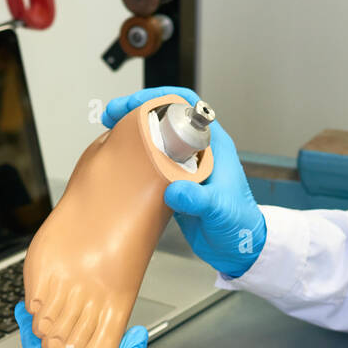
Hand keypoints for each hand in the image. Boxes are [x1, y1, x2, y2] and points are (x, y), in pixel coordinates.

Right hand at [102, 86, 266, 277]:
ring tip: (108, 134)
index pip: (186, 105)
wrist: (238, 249)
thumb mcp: (220, 210)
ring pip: (156, 139)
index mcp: (213, 145)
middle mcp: (198, 150)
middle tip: (111, 115)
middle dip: (136, 111)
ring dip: (132, 134)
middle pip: (164, 117)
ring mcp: (185, 167)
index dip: (159, 98)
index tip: (134, 103)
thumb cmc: (239, 225)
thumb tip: (174, 190)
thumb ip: (199, 199)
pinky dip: (134, 159)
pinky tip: (119, 164)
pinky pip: (151, 164)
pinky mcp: (175, 184)